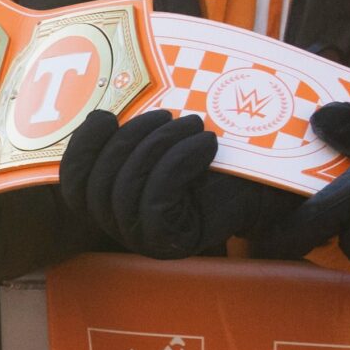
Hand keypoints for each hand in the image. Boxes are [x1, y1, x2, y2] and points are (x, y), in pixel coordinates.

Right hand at [60, 110, 298, 258]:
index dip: (81, 149)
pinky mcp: (174, 242)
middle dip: (128, 141)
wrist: (276, 181)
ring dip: (157, 146)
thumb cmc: (223, 158)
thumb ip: (130, 135)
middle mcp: (124, 229)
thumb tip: (94, 107)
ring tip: (192, 124)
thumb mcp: (166, 141)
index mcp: (114, 204)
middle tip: (169, 113)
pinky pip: (154, 201)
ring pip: (124, 192)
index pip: (74, 187)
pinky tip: (205, 144)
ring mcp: (147, 241)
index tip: (105, 114)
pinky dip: (177, 163)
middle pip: (97, 187)